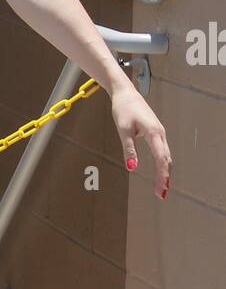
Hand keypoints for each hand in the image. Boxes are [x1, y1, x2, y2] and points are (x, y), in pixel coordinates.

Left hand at [110, 82, 170, 198]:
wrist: (126, 93)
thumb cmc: (123, 109)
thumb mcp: (123, 130)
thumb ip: (128, 149)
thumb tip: (132, 167)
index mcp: (153, 132)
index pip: (161, 158)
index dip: (162, 175)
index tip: (161, 189)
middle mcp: (159, 133)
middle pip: (166, 159)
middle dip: (165, 178)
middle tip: (161, 194)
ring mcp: (159, 133)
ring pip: (165, 156)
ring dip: (164, 172)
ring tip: (161, 188)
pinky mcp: (155, 133)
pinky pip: (162, 151)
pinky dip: (162, 164)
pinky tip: (161, 173)